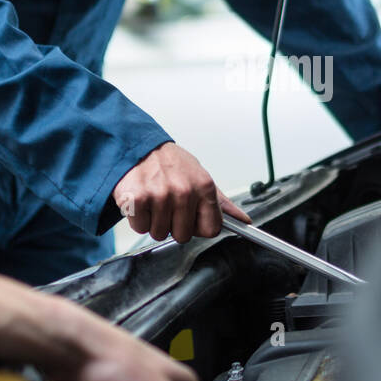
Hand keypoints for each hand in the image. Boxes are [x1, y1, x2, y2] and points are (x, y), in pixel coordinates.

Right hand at [113, 142, 250, 243]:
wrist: (139, 146)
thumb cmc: (171, 163)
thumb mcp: (201, 177)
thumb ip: (221, 203)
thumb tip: (244, 220)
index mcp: (204, 187)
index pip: (212, 229)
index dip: (199, 227)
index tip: (192, 218)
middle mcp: (183, 191)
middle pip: (183, 235)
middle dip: (174, 225)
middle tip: (168, 205)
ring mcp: (160, 195)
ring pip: (159, 233)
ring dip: (155, 221)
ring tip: (154, 200)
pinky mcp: (136, 199)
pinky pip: (140, 228)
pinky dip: (138, 219)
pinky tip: (142, 202)